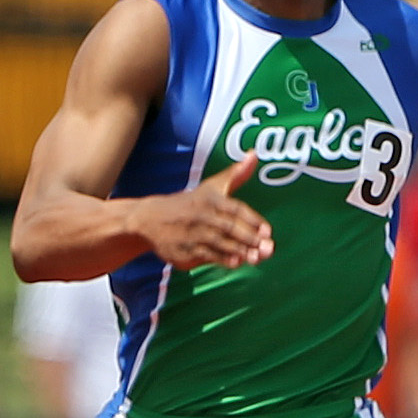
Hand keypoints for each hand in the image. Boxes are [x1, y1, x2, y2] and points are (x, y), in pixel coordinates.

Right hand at [137, 153, 272, 269]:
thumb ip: (235, 175)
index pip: (236, 209)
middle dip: (250, 238)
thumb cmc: (189, 203)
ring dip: (240, 251)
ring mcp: (192, 232)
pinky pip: (206, 255)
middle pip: (230, 227)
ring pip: (220, 242)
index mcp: (210, 198)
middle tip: (268, 248)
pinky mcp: (184, 249)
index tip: (268, 231)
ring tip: (256, 257)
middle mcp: (202, 214)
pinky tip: (236, 263)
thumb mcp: (210, 187)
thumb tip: (254, 155)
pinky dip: (222, 259)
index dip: (253, 220)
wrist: (149, 219)